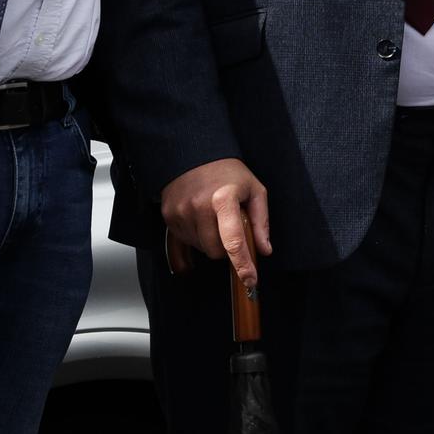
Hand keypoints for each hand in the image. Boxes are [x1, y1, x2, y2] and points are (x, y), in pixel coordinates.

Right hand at [160, 157, 272, 289]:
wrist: (193, 153)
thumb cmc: (228, 172)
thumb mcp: (254, 190)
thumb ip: (261, 221)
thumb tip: (264, 250)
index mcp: (223, 198)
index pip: (233, 241)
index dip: (243, 265)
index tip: (250, 280)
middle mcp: (199, 206)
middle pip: (215, 251)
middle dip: (225, 247)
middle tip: (229, 226)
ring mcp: (181, 212)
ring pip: (201, 248)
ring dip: (210, 241)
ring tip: (213, 216)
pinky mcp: (169, 216)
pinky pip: (186, 241)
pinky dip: (196, 236)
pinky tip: (200, 217)